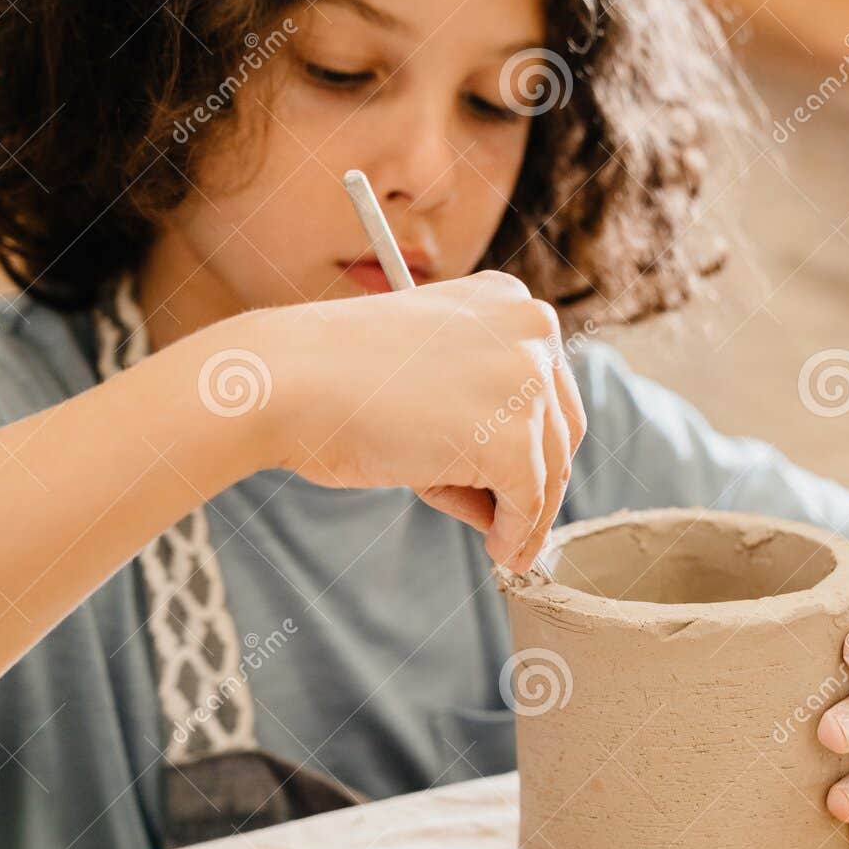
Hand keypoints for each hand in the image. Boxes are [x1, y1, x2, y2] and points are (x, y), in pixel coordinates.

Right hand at [231, 271, 586, 572]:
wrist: (285, 381)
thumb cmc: (334, 379)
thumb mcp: (429, 366)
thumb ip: (481, 397)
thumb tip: (528, 479)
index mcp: (510, 301)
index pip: (549, 385)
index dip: (536, 442)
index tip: (523, 481)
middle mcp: (532, 330)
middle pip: (562, 429)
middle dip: (535, 481)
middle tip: (508, 521)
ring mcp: (527, 383)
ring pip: (550, 472)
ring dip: (518, 510)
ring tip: (489, 534)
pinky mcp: (514, 442)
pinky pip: (530, 505)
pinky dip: (516, 533)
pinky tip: (497, 547)